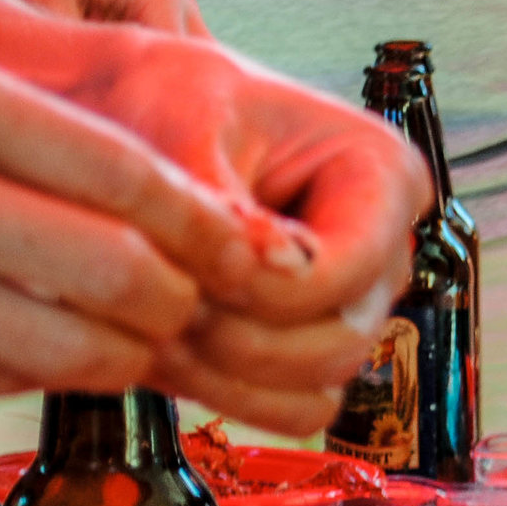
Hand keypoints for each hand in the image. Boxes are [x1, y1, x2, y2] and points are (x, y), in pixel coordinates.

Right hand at [0, 46, 250, 402]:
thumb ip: (55, 142)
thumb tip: (211, 220)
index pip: (130, 175)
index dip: (210, 228)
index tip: (249, 255)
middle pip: (122, 272)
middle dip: (179, 303)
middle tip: (185, 306)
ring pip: (78, 350)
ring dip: (126, 355)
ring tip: (126, 334)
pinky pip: (5, 385)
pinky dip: (43, 376)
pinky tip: (39, 346)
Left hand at [61, 33, 423, 430]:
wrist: (124, 114)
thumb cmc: (159, 98)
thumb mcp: (177, 119)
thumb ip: (215, 198)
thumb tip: (257, 271)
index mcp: (382, 173)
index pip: (347, 269)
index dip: (266, 290)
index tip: (188, 273)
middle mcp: (382, 247)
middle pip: (341, 341)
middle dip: (244, 342)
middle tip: (161, 313)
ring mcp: (352, 302)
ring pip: (318, 385)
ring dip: (230, 376)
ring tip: (153, 333)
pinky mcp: (310, 341)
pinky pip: (295, 407)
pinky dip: (233, 396)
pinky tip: (171, 356)